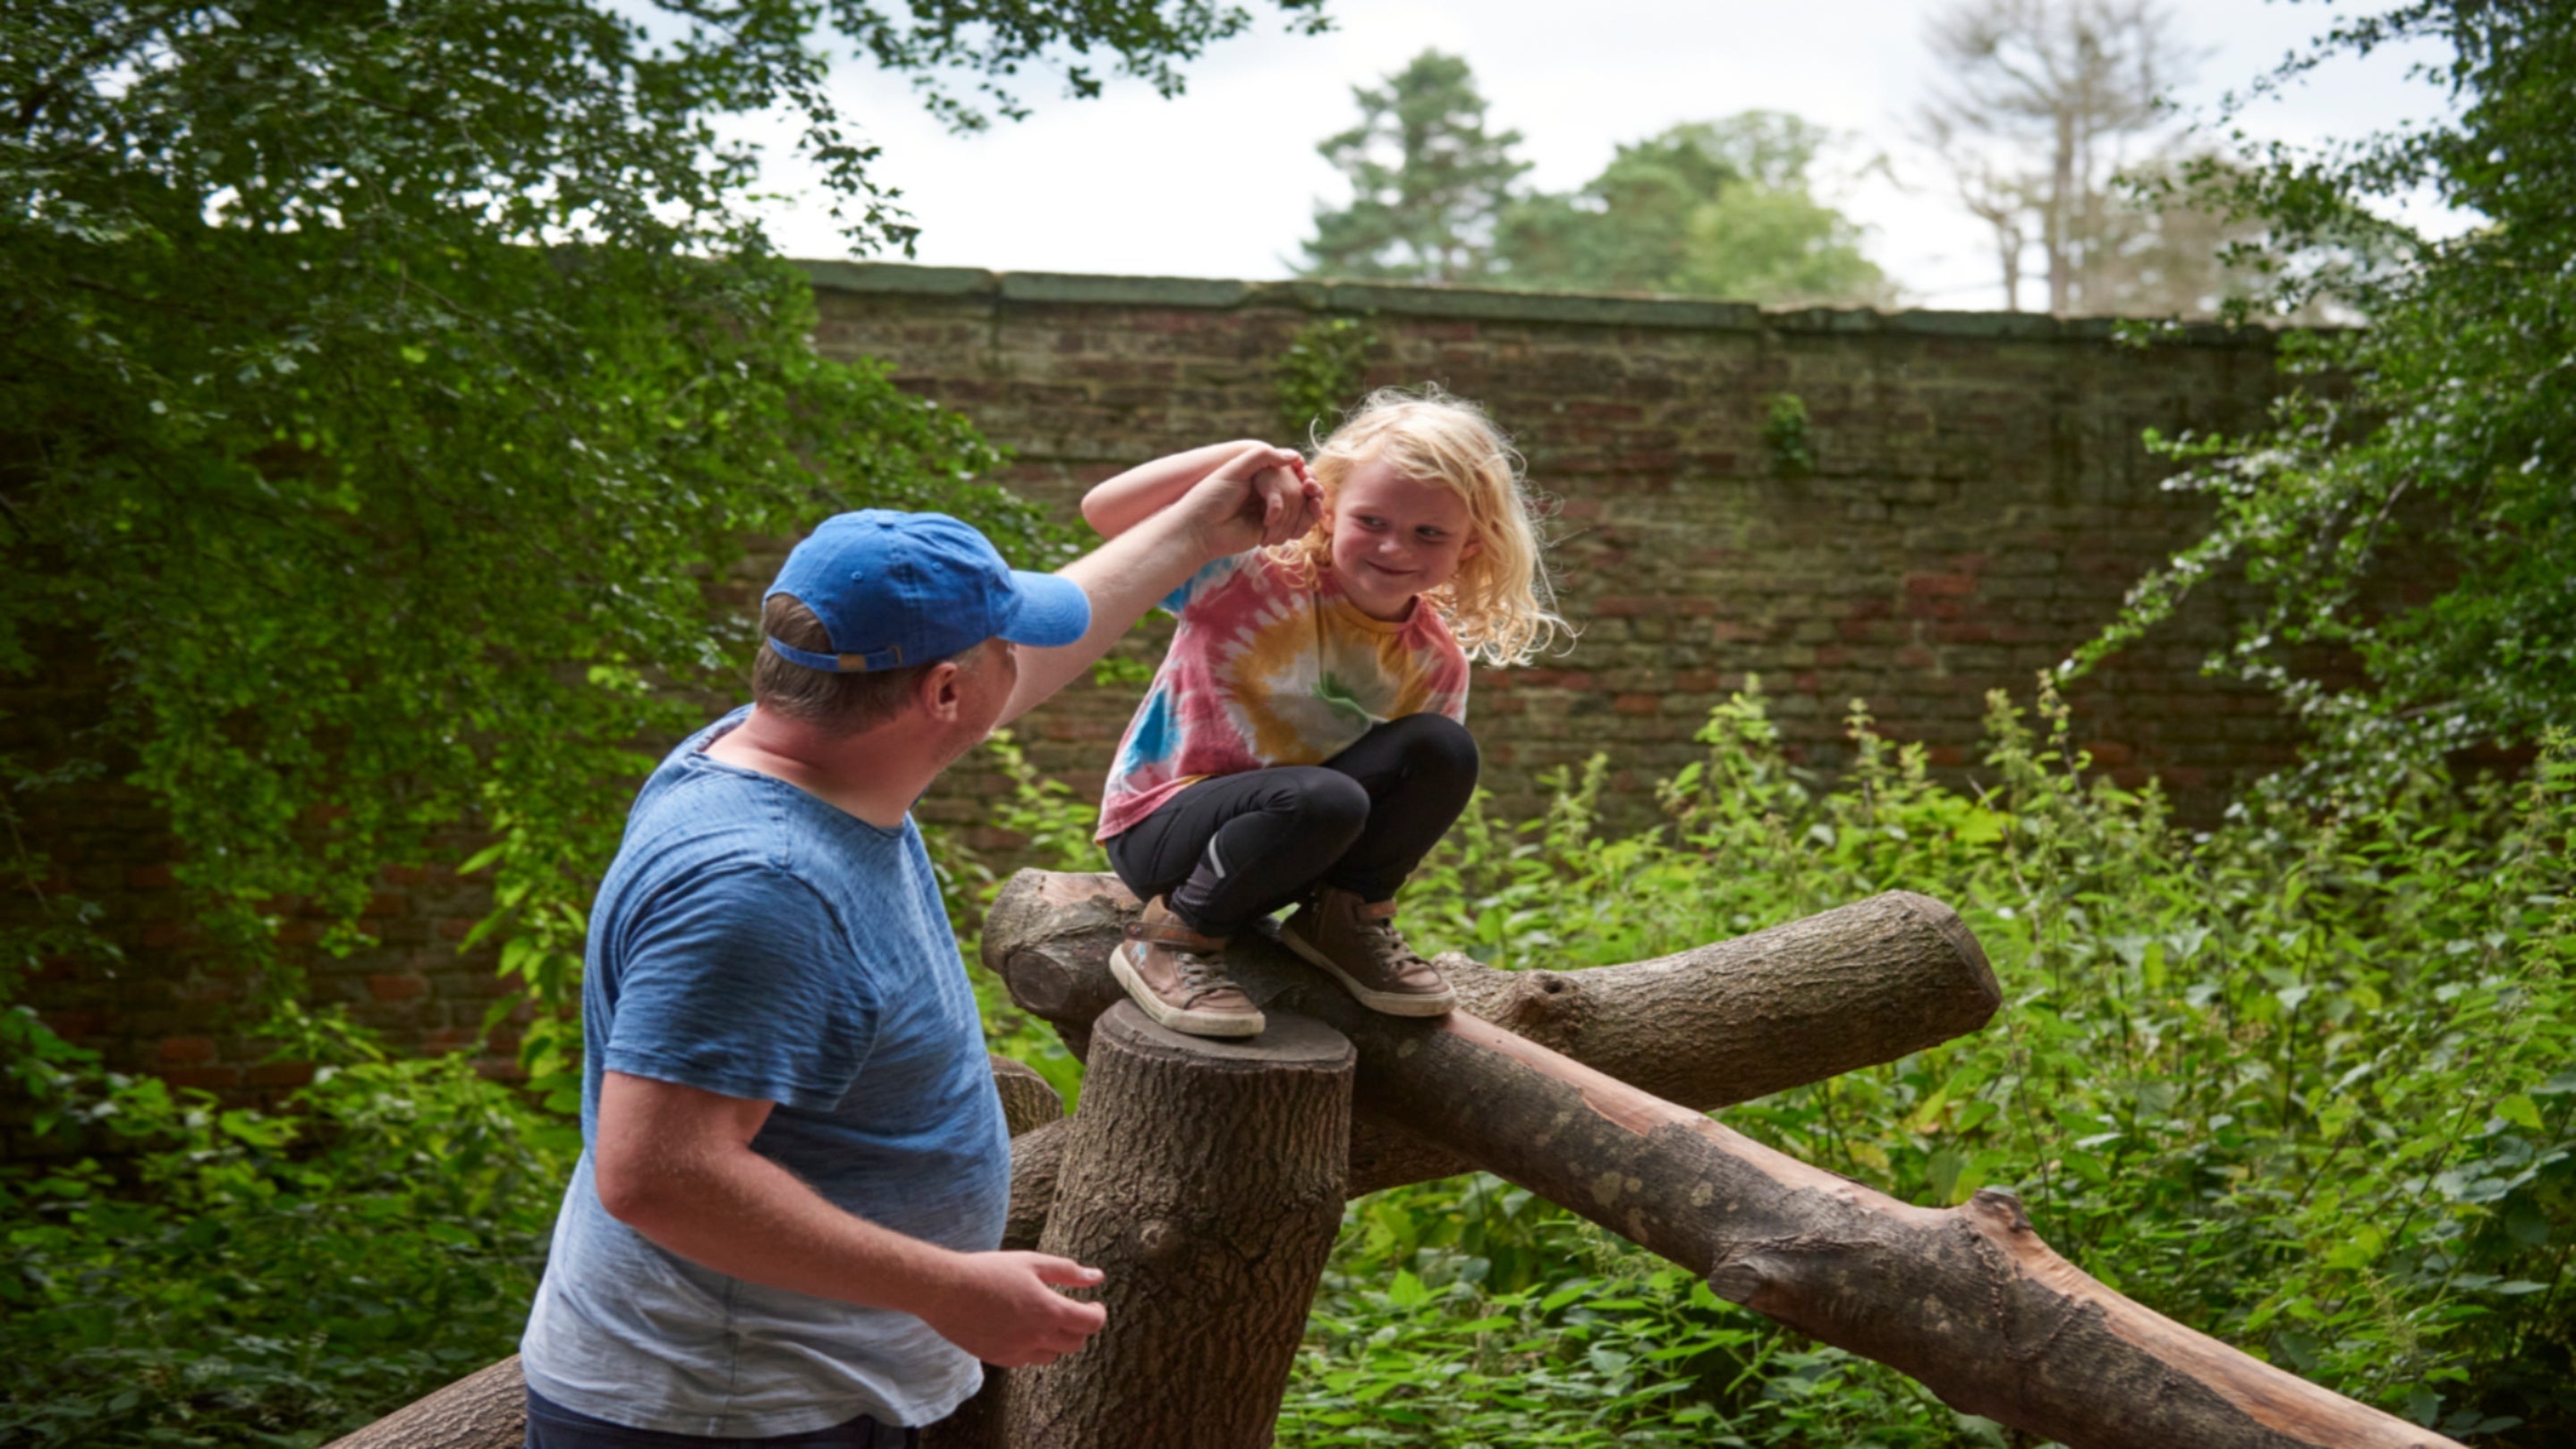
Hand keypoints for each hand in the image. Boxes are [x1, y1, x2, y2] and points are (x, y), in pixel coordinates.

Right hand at [915, 1250, 1108, 1367]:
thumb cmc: (989, 1271)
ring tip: (1043, 1319)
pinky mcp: (999, 1359)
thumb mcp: (1032, 1262)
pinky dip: (1031, 1347)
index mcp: (1048, 1311)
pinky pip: (1026, 1360)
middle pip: (1075, 1343)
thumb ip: (1068, 1271)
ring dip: (1055, 1340)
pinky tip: (1020, 1328)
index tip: (1093, 1305)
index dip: (1097, 1314)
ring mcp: (1017, 1351)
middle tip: (1070, 1311)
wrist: (946, 1291)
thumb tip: (1097, 1276)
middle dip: (1078, 1327)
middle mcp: (1036, 1337)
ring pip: (1052, 1355)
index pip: (1090, 1324)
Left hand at [1179, 442, 1316, 557]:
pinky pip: (1294, 529)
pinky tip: (1286, 527)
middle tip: (1306, 493)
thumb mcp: (1235, 469)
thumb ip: (1261, 457)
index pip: (1293, 473)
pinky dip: (1297, 526)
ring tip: (1299, 510)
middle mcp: (1266, 492)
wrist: (1199, 529)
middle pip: (1301, 493)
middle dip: (1306, 494)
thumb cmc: (1211, 496)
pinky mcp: (1269, 531)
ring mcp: (1269, 512)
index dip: (1306, 475)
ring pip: (1300, 510)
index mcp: (1260, 475)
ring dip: (1303, 511)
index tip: (1308, 477)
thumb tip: (1295, 455)